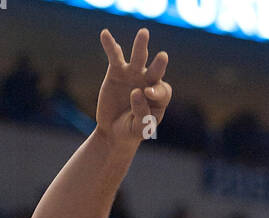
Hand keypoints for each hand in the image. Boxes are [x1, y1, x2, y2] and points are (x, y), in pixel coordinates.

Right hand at [96, 28, 170, 145]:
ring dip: (141, 45)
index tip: (148, 93)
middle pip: (156, 71)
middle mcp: (149, 82)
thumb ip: (142, 113)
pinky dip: (110, 45)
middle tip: (163, 57)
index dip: (157, 91)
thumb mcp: (139, 129)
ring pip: (139, 57)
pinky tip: (105, 34)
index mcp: (159, 98)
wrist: (113, 132)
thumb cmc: (130, 131)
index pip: (162, 90)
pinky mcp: (117, 71)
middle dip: (159, 65)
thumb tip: (138, 91)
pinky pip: (115, 56)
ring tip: (144, 33)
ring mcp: (133, 74)